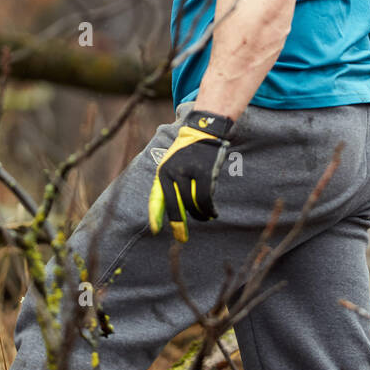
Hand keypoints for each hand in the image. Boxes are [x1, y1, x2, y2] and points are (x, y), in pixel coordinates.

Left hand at [148, 109, 234, 242]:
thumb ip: (168, 185)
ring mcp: (189, 172)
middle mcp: (172, 172)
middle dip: (178, 225)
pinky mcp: (205, 173)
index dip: (156, 216)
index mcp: (162, 172)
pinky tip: (213, 213)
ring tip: (204, 218)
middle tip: (182, 238)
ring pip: (192, 205)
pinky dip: (209, 210)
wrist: (204, 131)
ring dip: (199, 216)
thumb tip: (165, 211)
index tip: (156, 231)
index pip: (157, 198)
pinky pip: (206, 199)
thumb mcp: (171, 164)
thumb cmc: (187, 152)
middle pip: (175, 206)